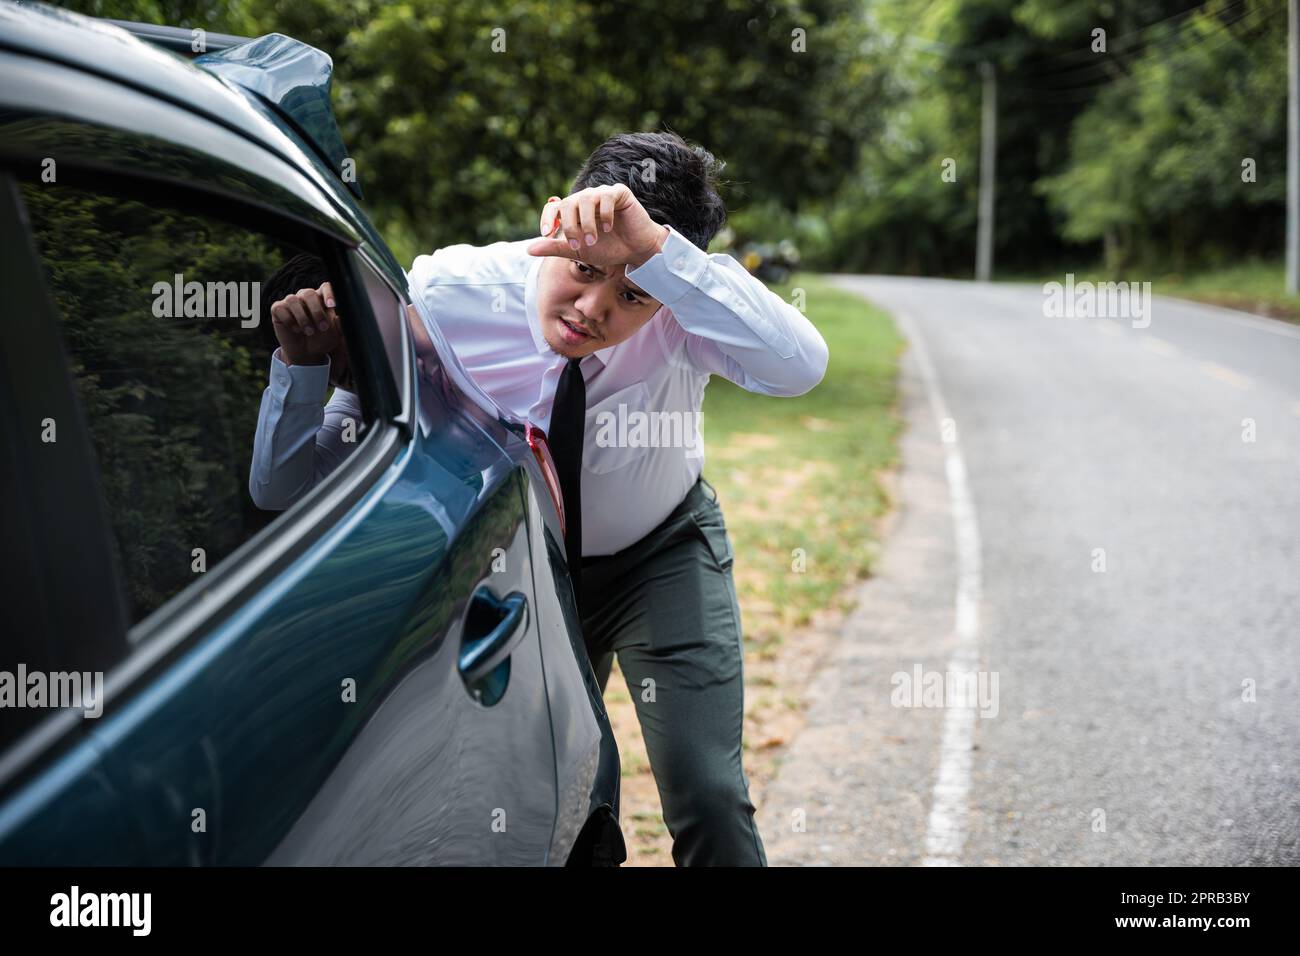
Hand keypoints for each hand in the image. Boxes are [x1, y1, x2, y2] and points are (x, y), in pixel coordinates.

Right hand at [270, 281, 342, 366]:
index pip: (325, 287)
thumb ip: (340, 324)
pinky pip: (280, 308)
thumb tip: (341, 316)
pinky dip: (288, 320)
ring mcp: (291, 302)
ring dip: (303, 318)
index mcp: (322, 298)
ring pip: (293, 300)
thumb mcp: (335, 334)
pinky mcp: (278, 309)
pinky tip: (295, 329)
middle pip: (309, 293)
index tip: (332, 306)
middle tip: (323, 327)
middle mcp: (305, 297)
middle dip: (316, 311)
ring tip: (309, 332)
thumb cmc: (322, 340)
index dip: (328, 293)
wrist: (306, 354)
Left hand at [526, 185, 668, 269]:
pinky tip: (609, 228)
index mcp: (574, 211)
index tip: (547, 234)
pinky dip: (605, 214)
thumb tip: (528, 249)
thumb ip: (555, 248)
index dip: (548, 218)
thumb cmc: (608, 249)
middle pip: (568, 203)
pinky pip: (606, 197)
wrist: (636, 250)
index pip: (553, 207)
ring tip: (593, 240)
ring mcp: (602, 194)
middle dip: (570, 226)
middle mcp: (585, 199)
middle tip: (576, 245)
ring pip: (586, 199)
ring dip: (587, 223)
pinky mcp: (619, 193)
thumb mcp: (578, 251)